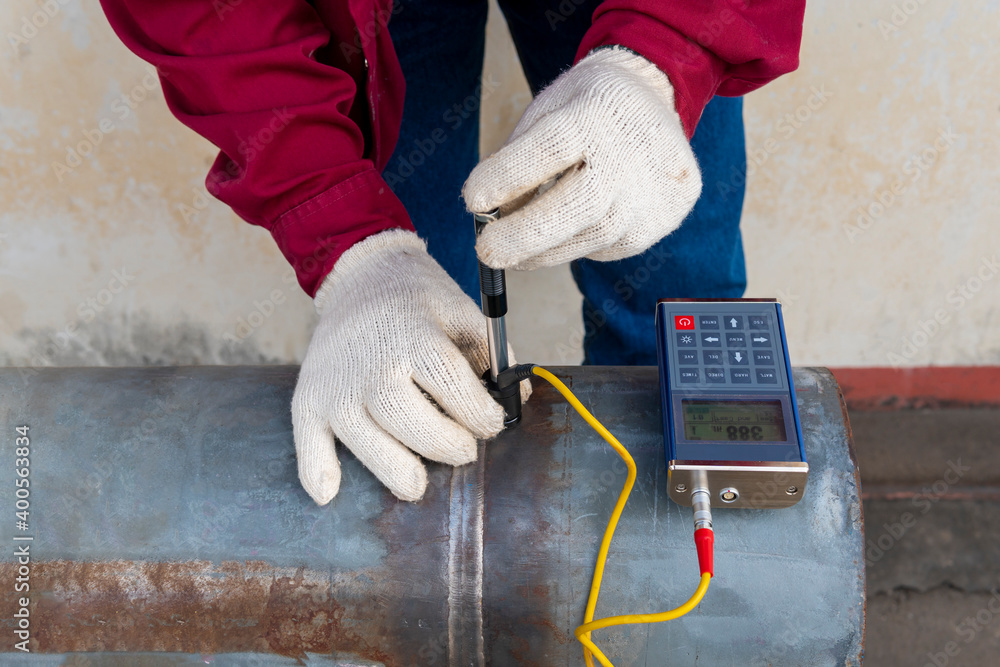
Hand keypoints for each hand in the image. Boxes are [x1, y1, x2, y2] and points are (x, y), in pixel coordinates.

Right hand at [291, 229, 529, 503]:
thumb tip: (515, 401)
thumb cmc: (419, 301)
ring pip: (366, 441)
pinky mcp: (309, 399)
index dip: (481, 415)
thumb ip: (493, 354)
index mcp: (415, 336)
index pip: (452, 386)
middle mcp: (372, 364)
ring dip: (396, 470)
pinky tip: (331, 495)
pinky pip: (309, 443)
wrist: (361, 276)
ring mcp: (337, 385)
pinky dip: (316, 472)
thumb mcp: (463, 312)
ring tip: (417, 484)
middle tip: (463, 451)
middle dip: (445, 445)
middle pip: (410, 420)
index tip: (492, 423)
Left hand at [463, 47, 700, 269]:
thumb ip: (518, 159)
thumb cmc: (585, 108)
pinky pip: (613, 245)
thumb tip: (492, 219)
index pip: (549, 149)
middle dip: (525, 235)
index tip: (473, 202)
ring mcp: (657, 187)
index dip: (507, 178)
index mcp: (598, 111)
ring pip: (593, 237)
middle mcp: (635, 151)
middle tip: (486, 252)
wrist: (651, 97)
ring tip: (515, 251)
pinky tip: (568, 231)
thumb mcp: (547, 111)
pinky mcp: (668, 215)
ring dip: (546, 251)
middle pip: (578, 205)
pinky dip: (580, 245)